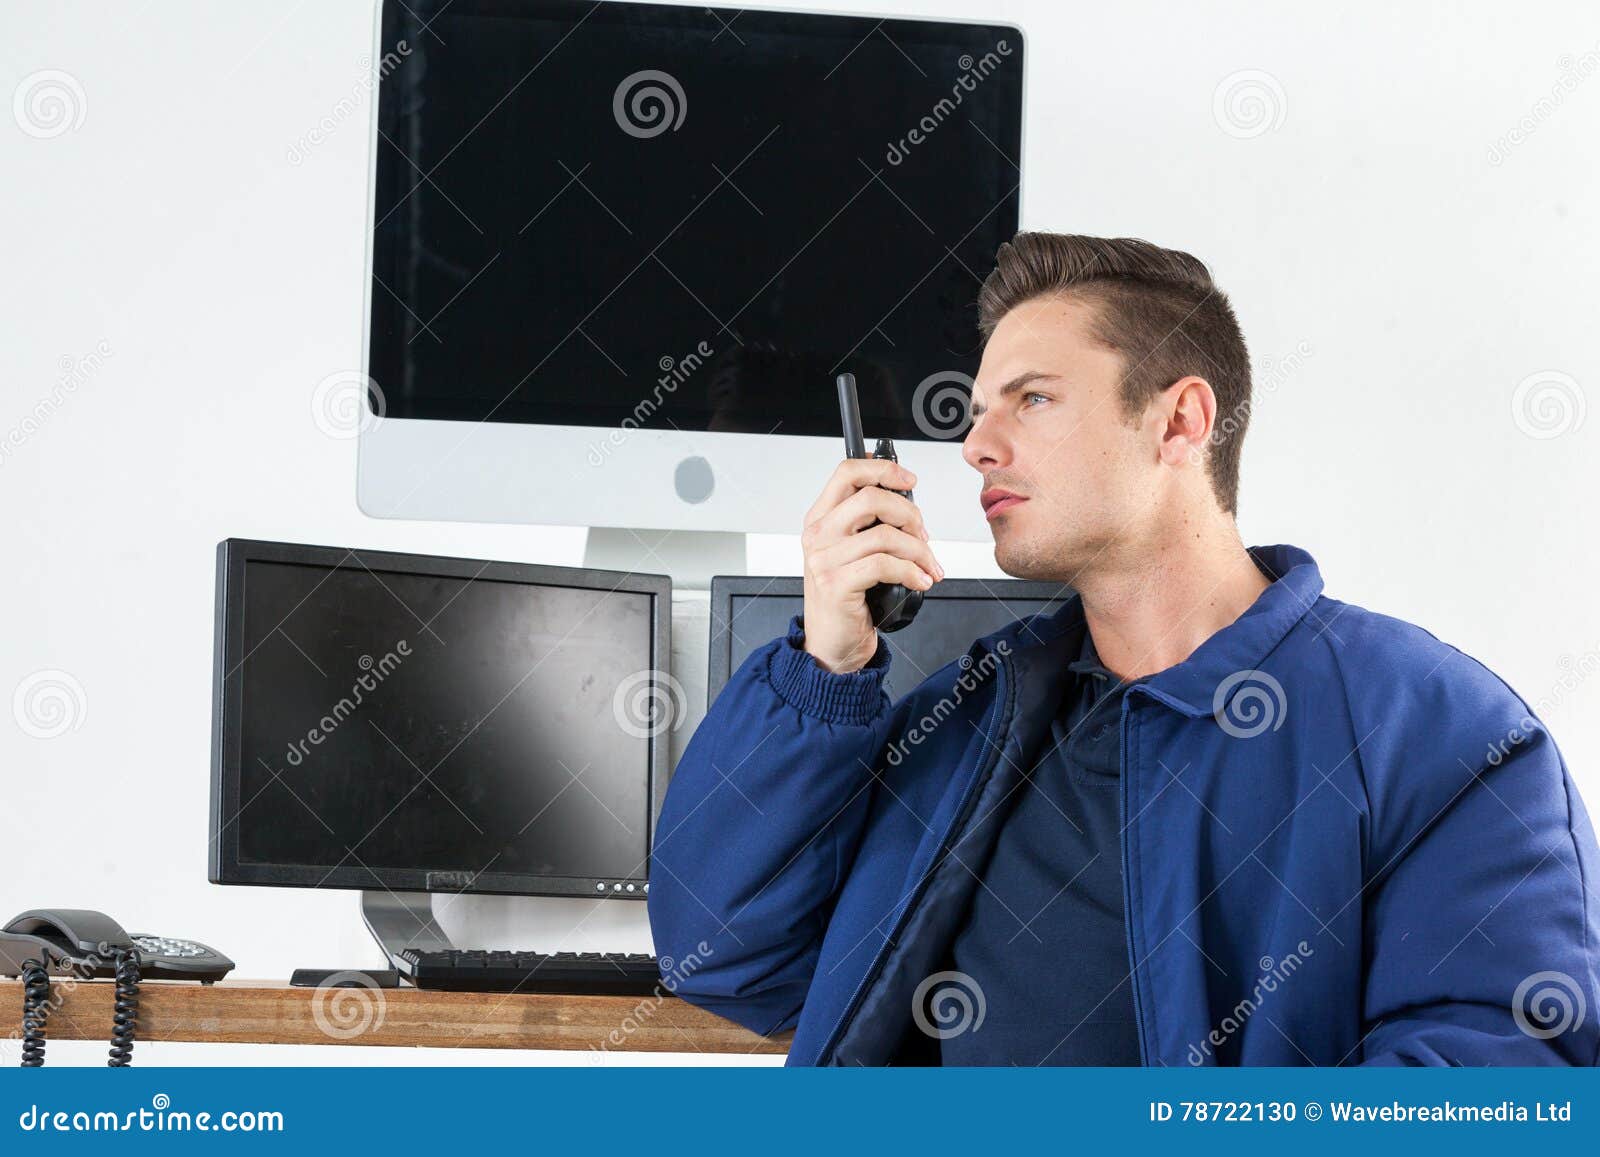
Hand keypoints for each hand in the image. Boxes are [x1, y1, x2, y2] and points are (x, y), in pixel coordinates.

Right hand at [799, 458, 942, 673]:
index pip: (847, 472)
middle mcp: (818, 535)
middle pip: (871, 497)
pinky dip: (912, 572)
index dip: (883, 468)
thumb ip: (869, 525)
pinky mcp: (836, 585)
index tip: (909, 480)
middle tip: (924, 536)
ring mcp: (824, 560)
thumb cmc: (847, 598)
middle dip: (910, 514)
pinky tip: (920, 581)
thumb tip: (909, 505)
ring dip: (919, 551)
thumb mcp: (851, 553)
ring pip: (885, 535)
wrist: (832, 644)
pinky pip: (885, 565)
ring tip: (929, 566)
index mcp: (820, 518)